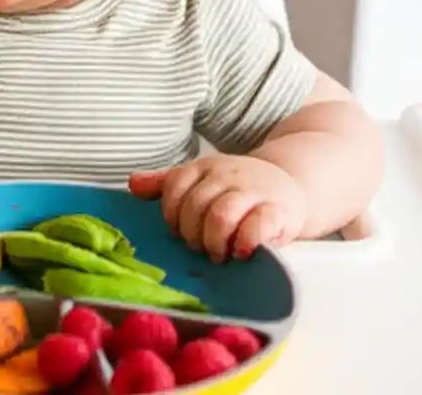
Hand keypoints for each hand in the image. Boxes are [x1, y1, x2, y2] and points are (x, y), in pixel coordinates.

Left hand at [128, 155, 306, 262]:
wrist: (289, 183)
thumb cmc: (238, 188)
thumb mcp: (202, 179)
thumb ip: (167, 183)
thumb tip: (133, 185)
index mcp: (205, 168)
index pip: (175, 186)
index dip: (172, 215)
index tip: (179, 231)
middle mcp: (228, 176)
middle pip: (196, 205)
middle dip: (192, 234)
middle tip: (201, 247)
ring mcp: (254, 192)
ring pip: (221, 215)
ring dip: (214, 241)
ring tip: (219, 253)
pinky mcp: (278, 211)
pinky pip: (257, 227)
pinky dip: (244, 243)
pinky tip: (241, 251)